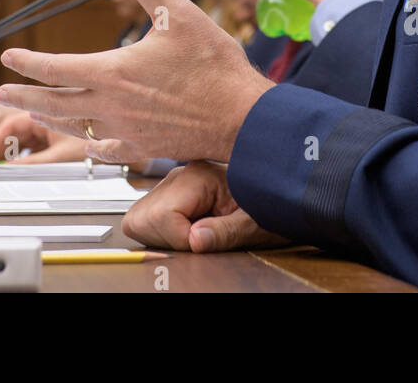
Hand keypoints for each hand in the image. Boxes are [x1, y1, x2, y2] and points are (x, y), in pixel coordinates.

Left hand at [0, 0, 274, 164]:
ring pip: (74, 128)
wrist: (242, 117)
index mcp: (113, 73)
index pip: (56, 68)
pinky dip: (88, 144)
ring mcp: (125, 131)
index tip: (8, 57)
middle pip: (54, 103)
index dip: (28, 63)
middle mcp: (111, 106)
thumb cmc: (213, 65)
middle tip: (2, 94)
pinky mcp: (143, 148)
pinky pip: (103, 149)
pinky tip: (86, 142)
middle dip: (24, 97)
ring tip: (33, 114)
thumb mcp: (177, 14)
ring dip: (49, 119)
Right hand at [122, 161, 286, 252]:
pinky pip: (147, 218)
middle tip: (198, 237)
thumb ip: (225, 233)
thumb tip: (194, 241)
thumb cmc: (269, 204)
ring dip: (162, 236)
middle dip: (165, 239)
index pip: (162, 215)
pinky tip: (189, 230)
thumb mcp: (254, 224)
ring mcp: (171, 184)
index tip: (204, 240)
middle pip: (142, 216)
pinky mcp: (170, 195)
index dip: (180, 238)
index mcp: (197, 176)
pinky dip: (163, 232)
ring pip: (139, 218)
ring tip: (195, 232)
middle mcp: (178, 175)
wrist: (278, 190)